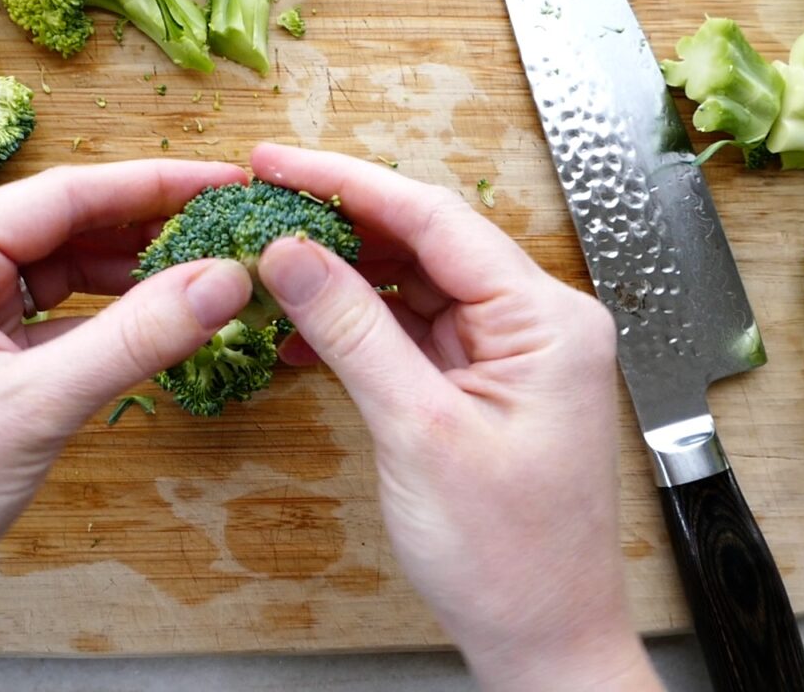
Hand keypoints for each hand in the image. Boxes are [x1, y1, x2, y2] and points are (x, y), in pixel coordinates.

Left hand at [0, 160, 253, 691]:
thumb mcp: (37, 406)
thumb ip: (136, 336)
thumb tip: (227, 279)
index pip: (58, 196)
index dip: (151, 185)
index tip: (225, 179)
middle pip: (57, 228)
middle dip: (142, 231)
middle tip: (227, 232)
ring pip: (52, 274)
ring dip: (124, 278)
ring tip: (203, 278)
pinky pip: (40, 320)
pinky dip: (96, 323)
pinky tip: (152, 326)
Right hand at [253, 144, 660, 691]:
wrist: (541, 641)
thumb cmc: (508, 556)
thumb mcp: (418, 432)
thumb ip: (351, 331)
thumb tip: (290, 253)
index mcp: (546, 319)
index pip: (435, 219)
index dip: (347, 183)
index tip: (277, 162)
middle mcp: (535, 322)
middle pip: (424, 243)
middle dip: (338, 223)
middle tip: (258, 202)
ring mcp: (507, 354)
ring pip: (411, 285)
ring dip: (340, 276)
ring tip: (265, 259)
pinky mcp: (480, 386)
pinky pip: (409, 333)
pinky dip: (355, 328)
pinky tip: (298, 326)